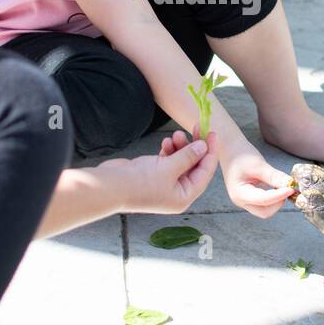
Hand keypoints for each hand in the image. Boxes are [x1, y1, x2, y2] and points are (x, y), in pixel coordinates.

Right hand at [97, 130, 218, 214]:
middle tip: (197, 127)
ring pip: (180, 162)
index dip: (210, 152)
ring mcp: (164, 184)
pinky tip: (165, 141)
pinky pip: (168, 161)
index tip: (212, 134)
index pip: (205, 173)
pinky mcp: (153, 175)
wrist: (110, 186)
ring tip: (175, 134)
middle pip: (193, 166)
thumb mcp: (169, 168)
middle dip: (194, 147)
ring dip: (180, 147)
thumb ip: (188, 156)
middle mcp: (177, 192)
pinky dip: (169, 150)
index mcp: (184, 197)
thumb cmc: (140, 182)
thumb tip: (203, 146)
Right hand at [219, 140, 295, 218]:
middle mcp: (241, 201)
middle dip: (278, 202)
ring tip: (283, 186)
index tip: (291, 188)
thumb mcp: (258, 165)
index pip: (264, 200)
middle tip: (287, 188)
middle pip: (264, 212)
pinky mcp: (249, 197)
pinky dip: (273, 198)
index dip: (279, 195)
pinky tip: (277, 186)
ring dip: (276, 201)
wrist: (229, 148)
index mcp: (239, 194)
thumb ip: (274, 176)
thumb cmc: (240, 154)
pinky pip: (264, 203)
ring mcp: (244, 200)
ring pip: (265, 210)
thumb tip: (290, 184)